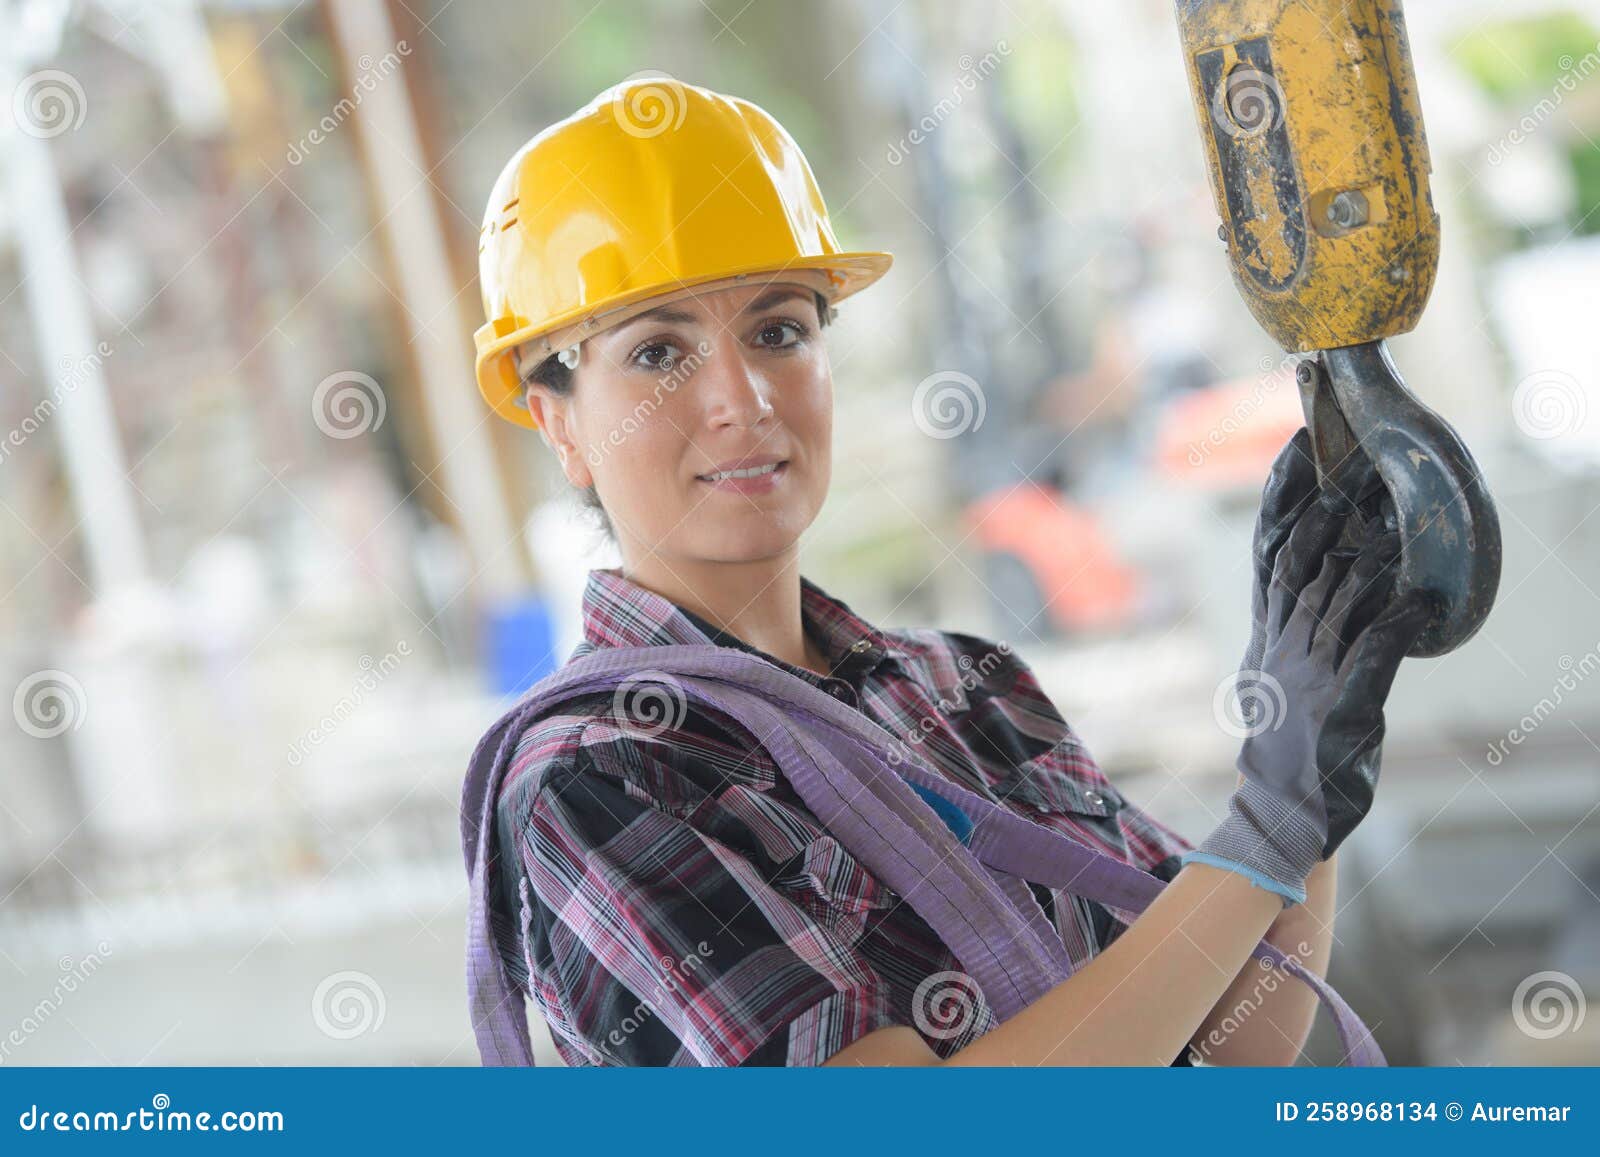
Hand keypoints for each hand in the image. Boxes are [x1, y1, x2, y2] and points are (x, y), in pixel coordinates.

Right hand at [1185, 465, 1433, 905]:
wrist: (1281, 814)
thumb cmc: (1291, 747)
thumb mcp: (1282, 679)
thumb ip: (1301, 628)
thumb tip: (1331, 575)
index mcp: (1270, 635)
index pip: (1270, 550)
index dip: (1282, 497)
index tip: (1297, 446)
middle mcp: (1285, 647)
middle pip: (1300, 561)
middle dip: (1324, 508)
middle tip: (1350, 459)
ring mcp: (1312, 675)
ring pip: (1336, 599)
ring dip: (1363, 552)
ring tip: (1390, 510)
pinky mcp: (1345, 707)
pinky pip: (1374, 656)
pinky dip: (1396, 625)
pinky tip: (1421, 600)